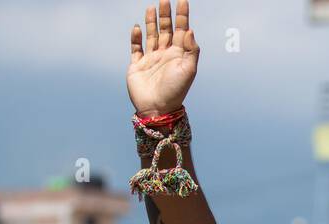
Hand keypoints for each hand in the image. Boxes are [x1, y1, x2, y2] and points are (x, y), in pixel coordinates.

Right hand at [128, 1, 198, 115]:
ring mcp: (151, 60)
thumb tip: (190, 30)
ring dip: (151, 23)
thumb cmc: (176, 91)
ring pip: (152, 36)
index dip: (182, 16)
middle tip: (164, 0)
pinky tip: (138, 28)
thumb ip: (192, 50)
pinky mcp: (137, 66)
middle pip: (166, 30)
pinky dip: (136, 38)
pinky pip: (136, 48)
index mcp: (179, 55)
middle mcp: (165, 55)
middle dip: (166, 15)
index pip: (181, 30)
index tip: (182, 1)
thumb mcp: (189, 70)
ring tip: (151, 8)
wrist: (157, 108)